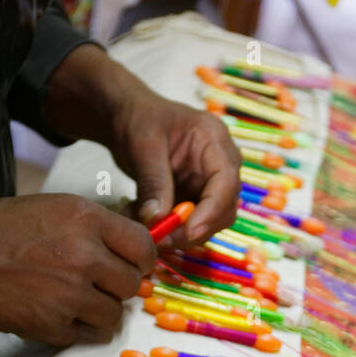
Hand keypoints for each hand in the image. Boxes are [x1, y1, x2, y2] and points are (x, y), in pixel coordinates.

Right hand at [0, 194, 155, 345]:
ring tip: (66, 303)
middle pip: (132, 284)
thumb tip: (121, 251)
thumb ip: (85, 227)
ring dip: (95, 314)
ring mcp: (69, 291)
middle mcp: (83, 252)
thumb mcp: (43, 209)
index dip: (139, 261)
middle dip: (115, 289)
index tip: (129, 267)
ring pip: (113, 316)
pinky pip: (83, 336)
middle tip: (92, 287)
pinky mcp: (51, 324)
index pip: (142, 246)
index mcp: (83, 216)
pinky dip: (69, 331)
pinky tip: (45, 314)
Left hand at [45, 49, 240, 245]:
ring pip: (208, 222)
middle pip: (223, 209)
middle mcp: (220, 164)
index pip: (226, 183)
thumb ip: (153, 182)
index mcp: (214, 141)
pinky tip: (145, 220)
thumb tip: (157, 220)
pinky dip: (169, 229)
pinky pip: (190, 223)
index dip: (211, 212)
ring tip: (146, 228)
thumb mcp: (143, 145)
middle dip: (193, 229)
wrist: (129, 117)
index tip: (188, 232)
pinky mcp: (196, 198)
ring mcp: (210, 183)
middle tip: (159, 238)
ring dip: (178, 234)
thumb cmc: (139, 119)